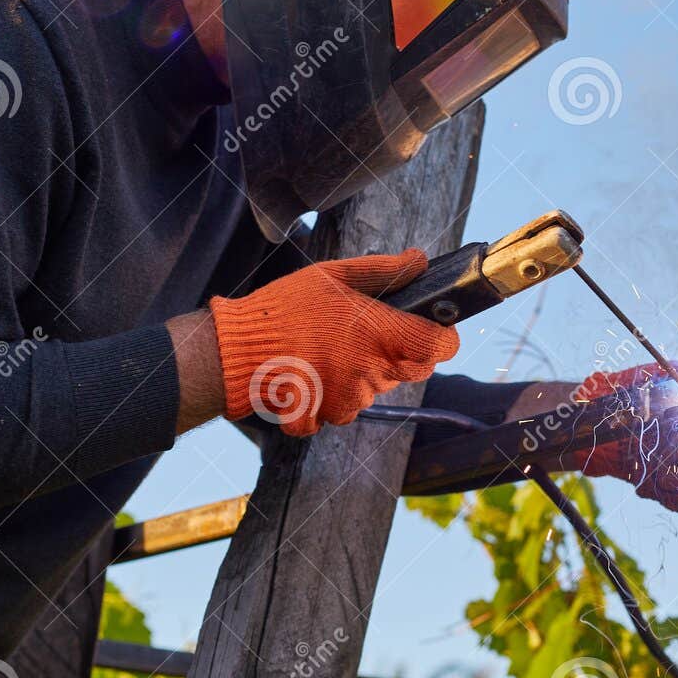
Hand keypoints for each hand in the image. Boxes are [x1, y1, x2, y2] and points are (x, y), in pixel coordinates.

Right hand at [210, 248, 459, 436]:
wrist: (235, 353)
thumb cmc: (284, 309)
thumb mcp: (333, 276)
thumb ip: (383, 270)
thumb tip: (420, 261)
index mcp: (380, 335)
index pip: (441, 346)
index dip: (442, 336)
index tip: (430, 326)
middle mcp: (372, 372)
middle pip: (416, 369)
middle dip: (404, 352)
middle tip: (371, 332)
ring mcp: (352, 400)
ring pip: (380, 387)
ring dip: (367, 371)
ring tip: (331, 348)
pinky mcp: (330, 417)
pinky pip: (349, 406)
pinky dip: (338, 391)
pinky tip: (314, 370)